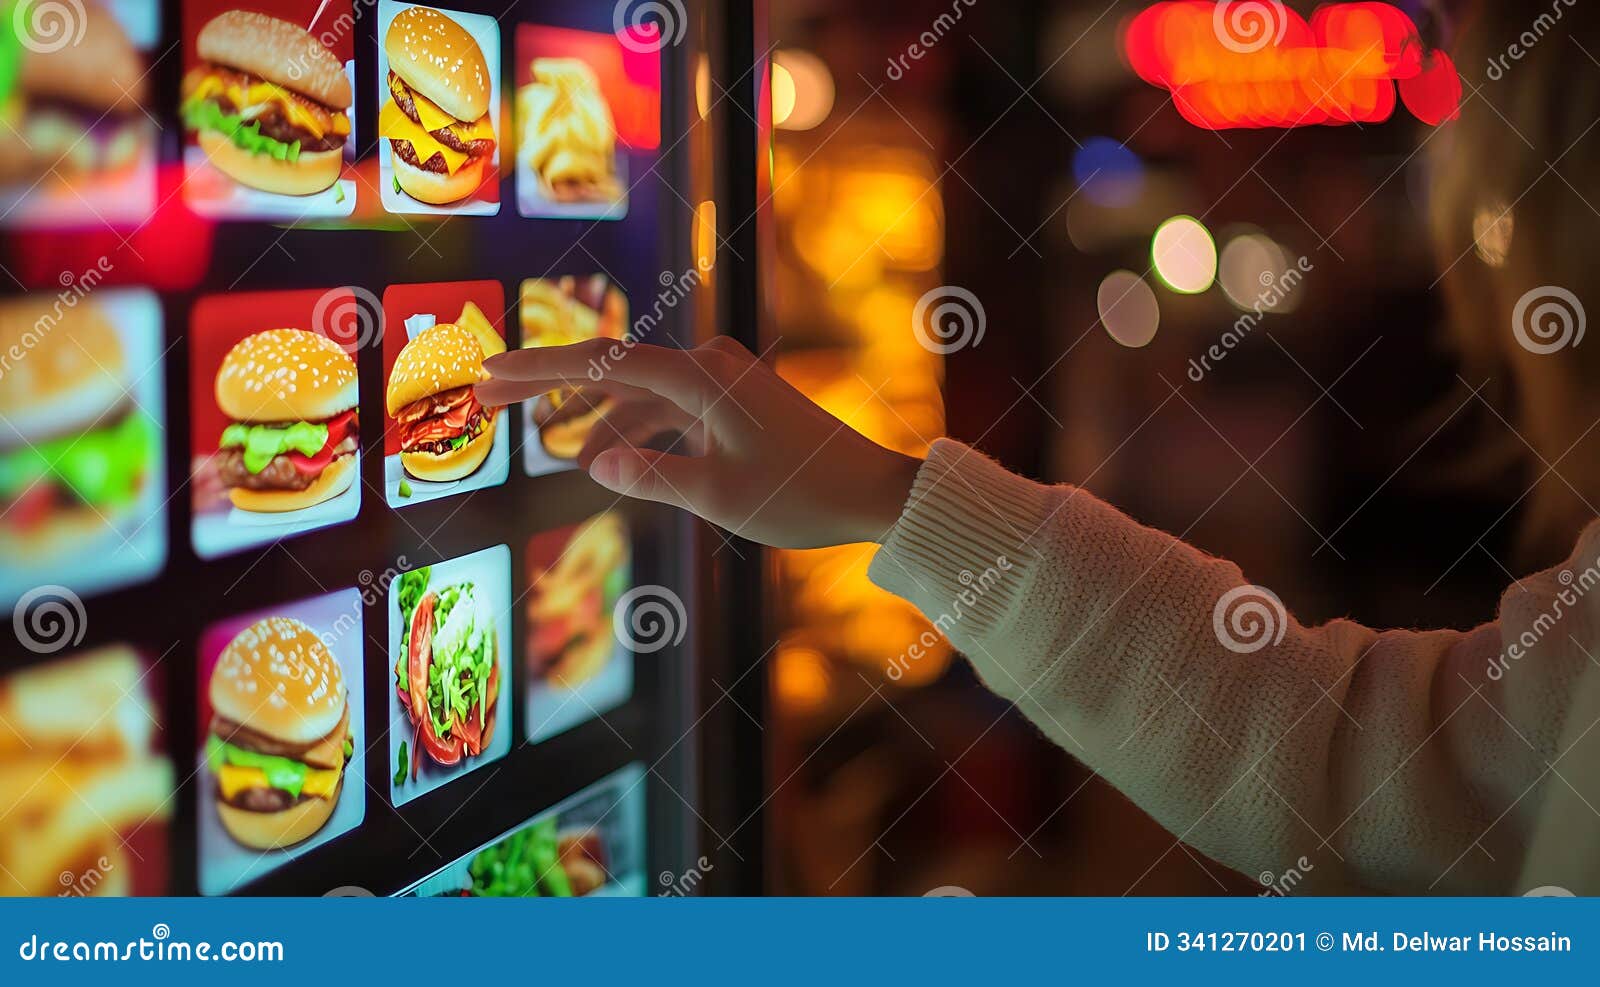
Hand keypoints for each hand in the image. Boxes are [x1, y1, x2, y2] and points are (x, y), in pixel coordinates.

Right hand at [477, 338, 922, 548]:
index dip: (537, 370)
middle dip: (552, 386)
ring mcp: (725, 379)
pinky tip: (613, 457)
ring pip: (641, 393)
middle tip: (490, 399)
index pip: (600, 364)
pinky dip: (638, 429)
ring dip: (598, 419)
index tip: (486, 375)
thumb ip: (650, 476)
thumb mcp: (717, 497)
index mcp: (700, 377)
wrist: (873, 492)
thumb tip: (593, 462)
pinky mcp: (737, 400)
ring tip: (553, 451)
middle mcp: (710, 364)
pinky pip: (670, 407)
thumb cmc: (801, 496)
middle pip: (612, 369)